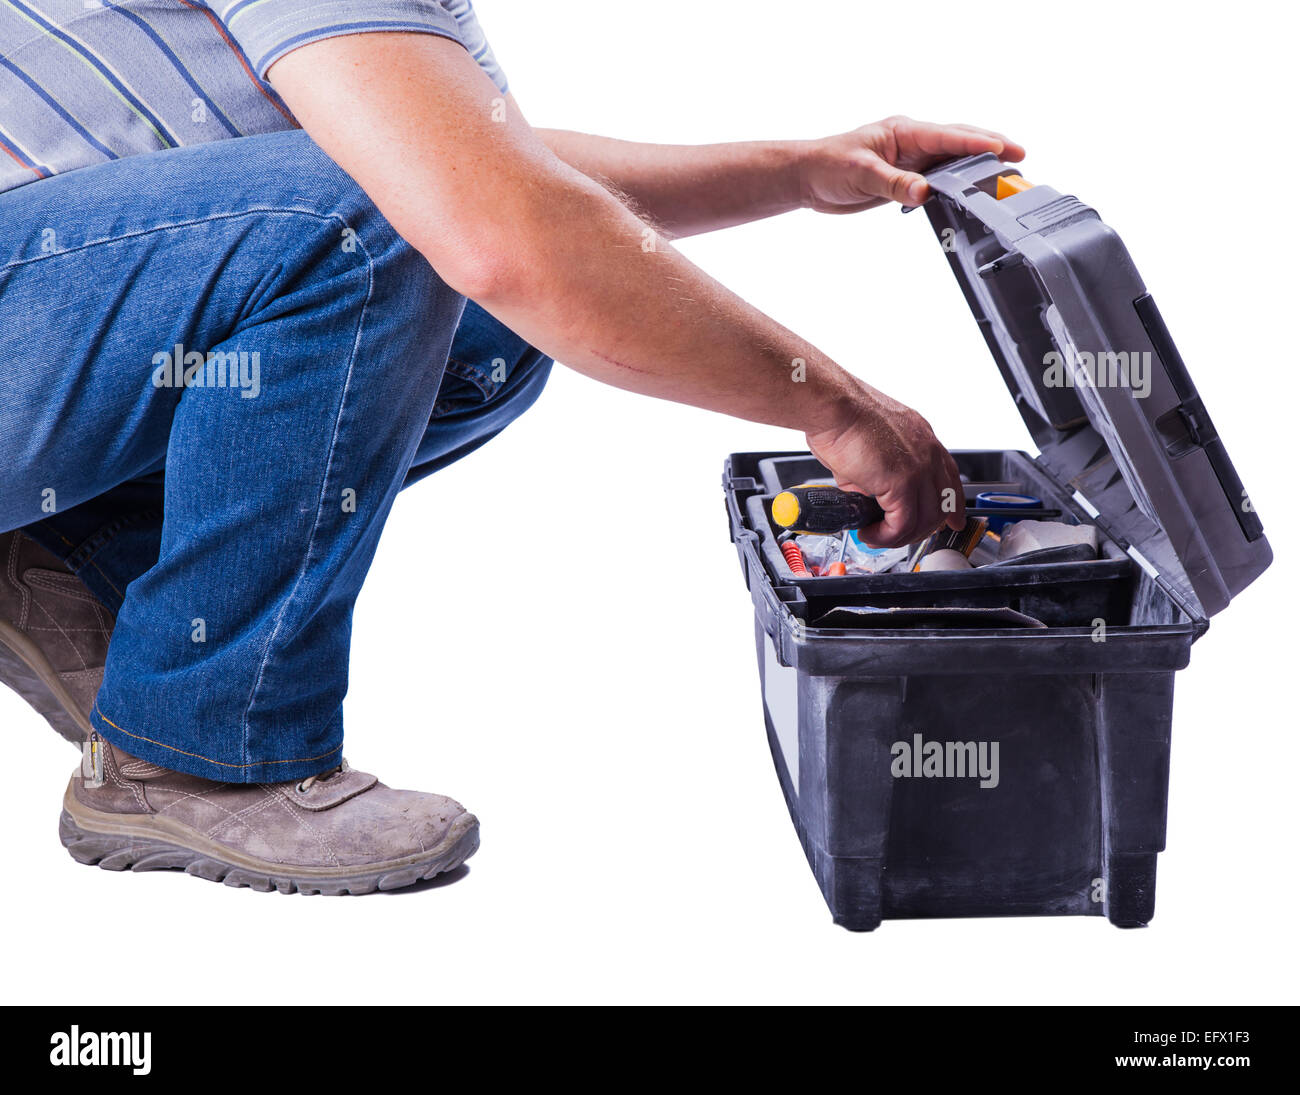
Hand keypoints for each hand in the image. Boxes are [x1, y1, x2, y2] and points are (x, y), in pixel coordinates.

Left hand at [799, 116, 1025, 212]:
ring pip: (951, 161)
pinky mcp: (905, 178)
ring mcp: (910, 160)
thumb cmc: (828, 165)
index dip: (979, 144)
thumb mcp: (861, 173)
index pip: (948, 137)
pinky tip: (972, 193)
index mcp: (904, 132)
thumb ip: (893, 184)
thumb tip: (924, 193)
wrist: (807, 178)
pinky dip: (957, 185)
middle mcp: (911, 142)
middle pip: (959, 142)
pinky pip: (938, 180)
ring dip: (977, 168)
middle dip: (990, 148)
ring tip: (1006, 175)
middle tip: (1020, 157)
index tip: (1004, 150)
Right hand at [806, 384, 964, 548]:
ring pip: (925, 519)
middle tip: (897, 537)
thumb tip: (867, 494)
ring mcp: (919, 467)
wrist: (833, 406)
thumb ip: (876, 472)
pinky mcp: (903, 483)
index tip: (952, 521)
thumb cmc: (840, 416)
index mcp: (921, 438)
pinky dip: (886, 536)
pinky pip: (902, 524)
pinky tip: (870, 533)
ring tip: (875, 535)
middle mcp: (927, 452)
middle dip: (923, 529)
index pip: (950, 477)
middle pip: (943, 504)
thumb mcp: (869, 445)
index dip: (952, 505)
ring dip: (900, 536)